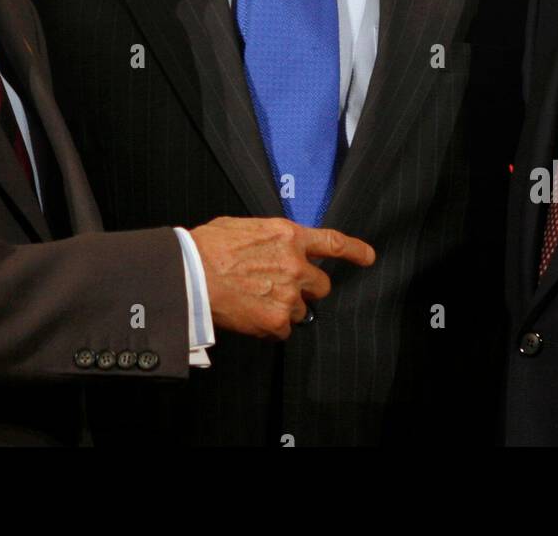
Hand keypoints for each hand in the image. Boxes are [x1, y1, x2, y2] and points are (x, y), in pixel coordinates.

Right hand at [189, 216, 375, 339]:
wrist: (188, 274)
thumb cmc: (208, 247)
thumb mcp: (246, 227)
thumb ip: (271, 238)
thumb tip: (274, 246)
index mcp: (288, 236)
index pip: (333, 243)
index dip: (354, 250)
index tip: (368, 256)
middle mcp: (295, 264)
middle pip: (322, 284)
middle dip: (307, 288)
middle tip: (282, 288)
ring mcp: (288, 293)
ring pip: (302, 309)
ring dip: (286, 307)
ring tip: (256, 300)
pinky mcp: (276, 320)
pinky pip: (284, 329)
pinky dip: (271, 327)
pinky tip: (251, 316)